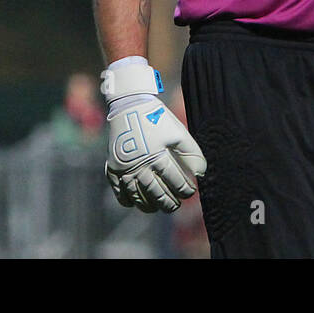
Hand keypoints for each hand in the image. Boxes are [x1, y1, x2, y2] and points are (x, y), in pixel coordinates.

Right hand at [101, 59, 206, 212]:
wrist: (129, 105)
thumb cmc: (157, 119)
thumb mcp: (178, 132)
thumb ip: (192, 153)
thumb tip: (201, 173)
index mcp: (156, 155)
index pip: (173, 180)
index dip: (184, 189)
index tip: (190, 193)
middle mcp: (139, 164)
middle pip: (155, 192)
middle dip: (168, 202)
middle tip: (176, 206)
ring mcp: (124, 168)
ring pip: (137, 195)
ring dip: (148, 205)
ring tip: (158, 207)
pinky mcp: (112, 167)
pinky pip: (118, 190)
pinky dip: (126, 199)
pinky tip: (134, 203)